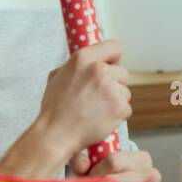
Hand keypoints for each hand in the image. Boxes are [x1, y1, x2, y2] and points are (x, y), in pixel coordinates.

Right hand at [37, 39, 131, 154]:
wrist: (56, 134)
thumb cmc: (55, 108)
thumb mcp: (57, 75)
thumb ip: (78, 65)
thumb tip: (92, 59)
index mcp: (83, 59)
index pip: (114, 47)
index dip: (115, 58)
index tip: (112, 65)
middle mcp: (99, 70)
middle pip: (123, 72)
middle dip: (115, 83)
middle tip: (98, 96)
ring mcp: (111, 89)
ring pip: (125, 92)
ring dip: (115, 100)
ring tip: (96, 110)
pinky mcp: (119, 107)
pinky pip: (126, 108)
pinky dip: (117, 115)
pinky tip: (101, 119)